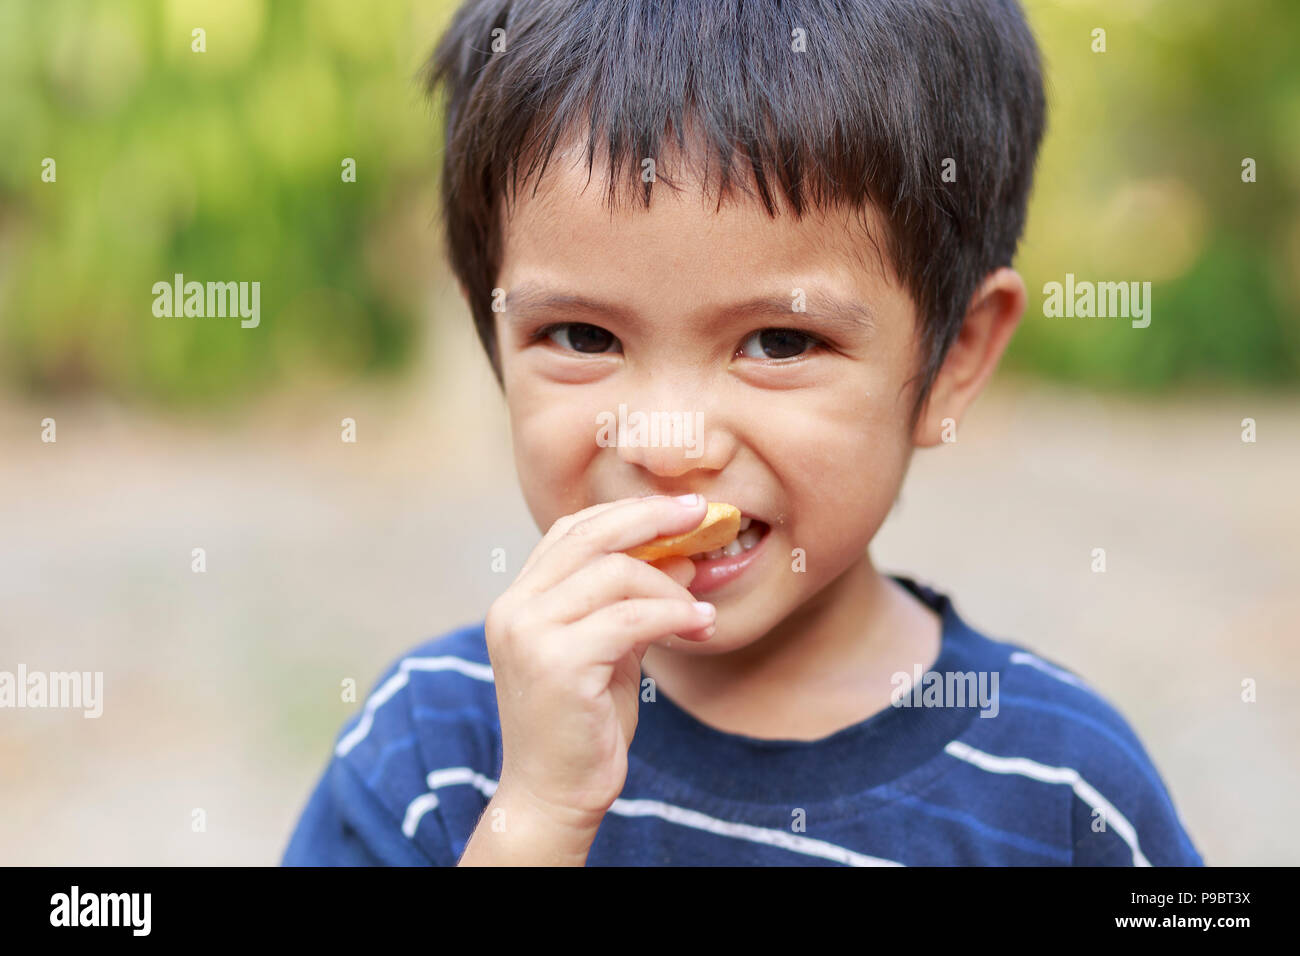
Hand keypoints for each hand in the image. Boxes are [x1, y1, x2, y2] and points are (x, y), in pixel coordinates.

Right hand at [483, 494, 715, 837]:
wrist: (555, 795)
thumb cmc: (584, 724)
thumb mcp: (609, 650)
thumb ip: (630, 603)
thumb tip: (680, 557)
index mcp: (517, 601)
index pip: (570, 531)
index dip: (626, 512)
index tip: (678, 508)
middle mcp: (514, 609)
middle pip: (589, 536)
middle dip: (651, 519)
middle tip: (701, 515)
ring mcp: (529, 634)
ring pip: (615, 575)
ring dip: (670, 587)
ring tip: (701, 611)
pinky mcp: (557, 663)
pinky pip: (630, 619)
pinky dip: (673, 615)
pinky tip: (700, 625)